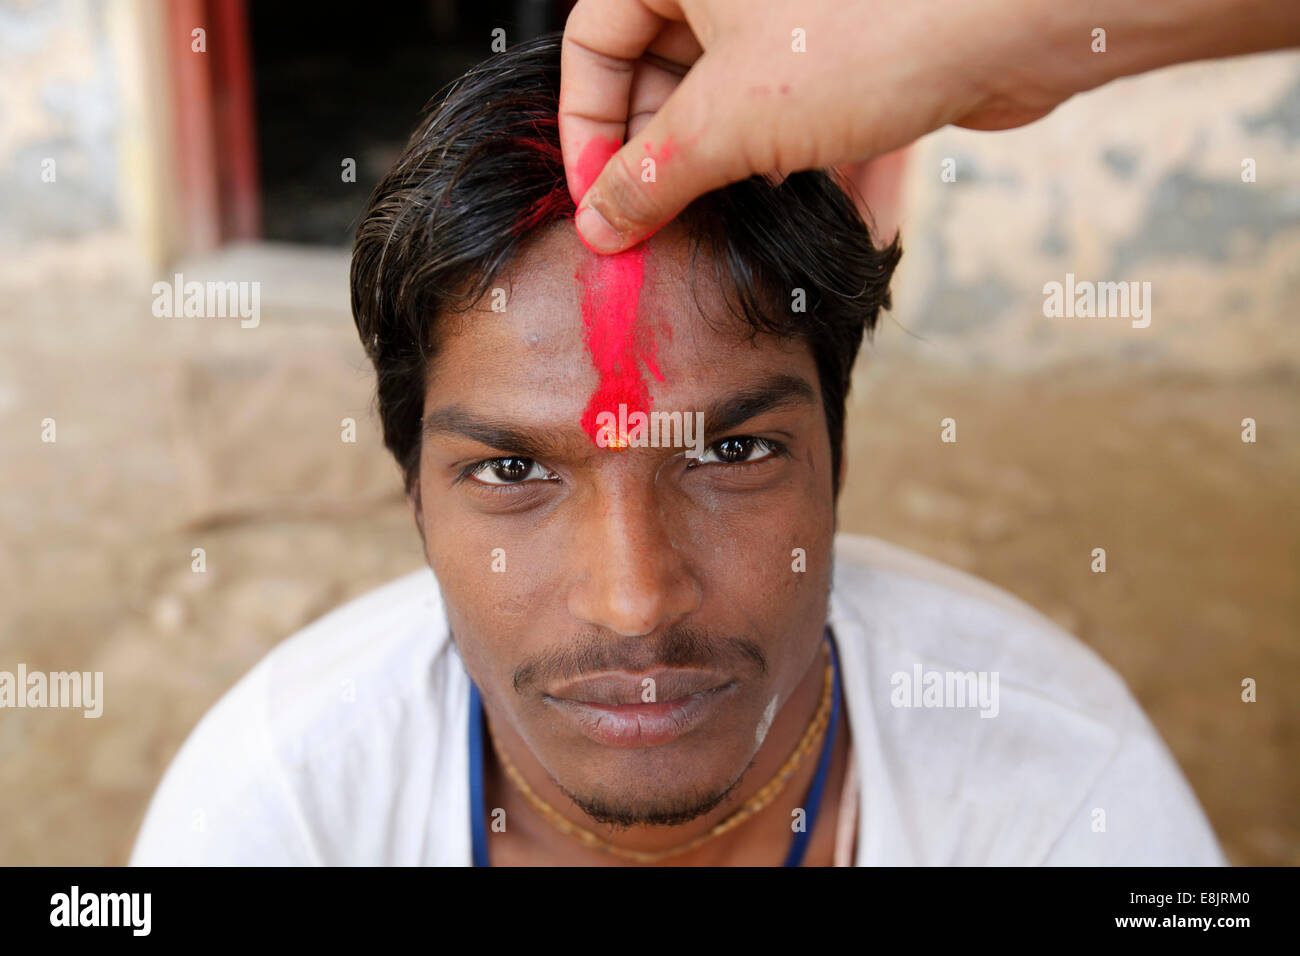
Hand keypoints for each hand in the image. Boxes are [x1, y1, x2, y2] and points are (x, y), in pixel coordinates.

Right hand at [559, 0, 1299, 252]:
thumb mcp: (727, 120)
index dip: (585, 125)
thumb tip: (600, 220)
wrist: (1019, 16)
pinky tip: (818, 211)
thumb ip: (650, 177)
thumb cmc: (871, 29)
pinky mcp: (853, 49)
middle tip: (658, 228)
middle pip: (663, 70)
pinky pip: (801, 108)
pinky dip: (801, 161)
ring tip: (732, 225)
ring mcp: (797, 12)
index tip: (596, 199)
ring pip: (732, 96)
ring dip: (730, 169)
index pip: (594, 38)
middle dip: (662, 157)